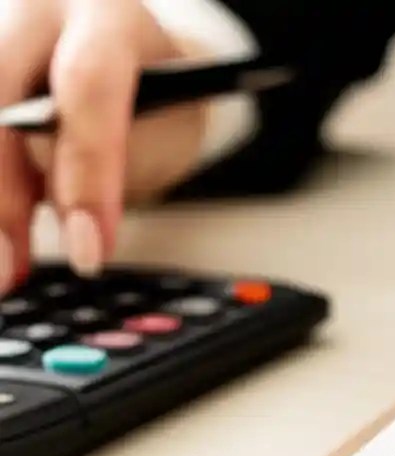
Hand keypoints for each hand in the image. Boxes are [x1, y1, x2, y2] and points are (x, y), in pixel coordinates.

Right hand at [0, 0, 211, 293]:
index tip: (90, 253)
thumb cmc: (150, 89)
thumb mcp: (162, 118)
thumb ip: (119, 157)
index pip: (88, 89)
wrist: (118, 47)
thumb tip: (67, 221)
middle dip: (2, 202)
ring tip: (5, 268)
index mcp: (104, 16)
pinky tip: (0, 234)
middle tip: (10, 275)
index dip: (87, 178)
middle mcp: (32, 11)